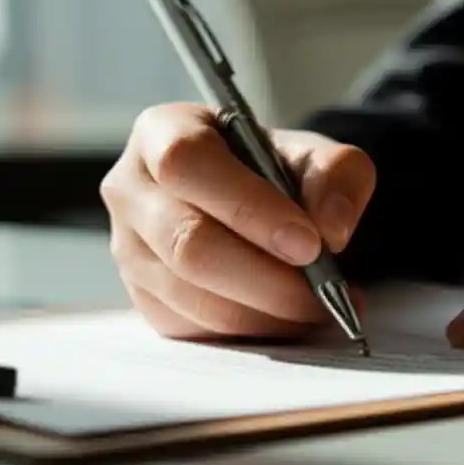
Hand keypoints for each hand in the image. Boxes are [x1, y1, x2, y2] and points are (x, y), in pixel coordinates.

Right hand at [101, 103, 375, 338]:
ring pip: (193, 296)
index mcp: (160, 133)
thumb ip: (334, 174)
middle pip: (187, 243)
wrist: (242, 200)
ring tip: (318, 308)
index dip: (247, 207)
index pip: (187, 165)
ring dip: (266, 313)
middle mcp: (131, 191)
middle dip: (266, 278)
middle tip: (324, 291)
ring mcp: (129, 251)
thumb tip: (331, 229)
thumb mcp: (310, 151)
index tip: (308, 243)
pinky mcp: (144, 299)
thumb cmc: (266, 169)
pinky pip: (195, 328)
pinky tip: (288, 318)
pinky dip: (251, 331)